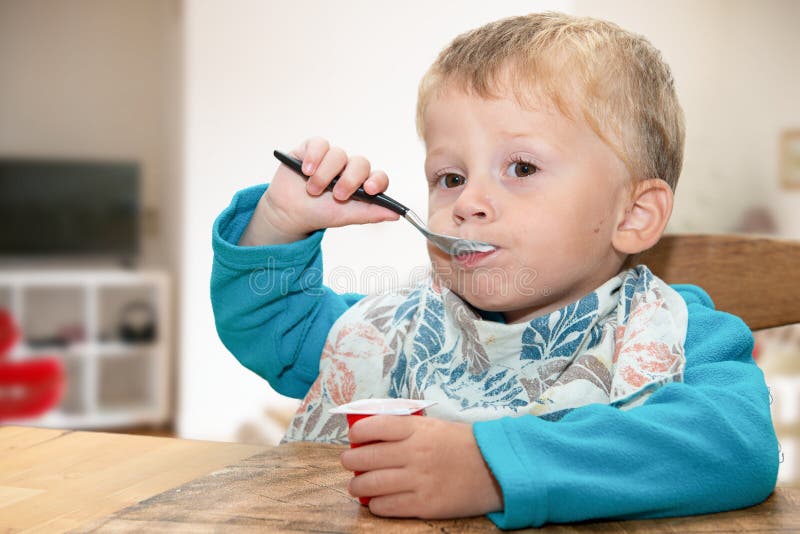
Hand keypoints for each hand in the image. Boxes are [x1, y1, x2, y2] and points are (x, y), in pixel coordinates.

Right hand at [239, 137, 399, 245]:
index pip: (378, 177)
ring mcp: (331, 157)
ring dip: (325, 174)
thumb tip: (397, 215)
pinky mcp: (312, 148)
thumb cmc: (320, 213)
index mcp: (362, 184)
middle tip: (338, 195)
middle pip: (360, 163)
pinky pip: (319, 144)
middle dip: (350, 180)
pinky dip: (313, 157)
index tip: (369, 190)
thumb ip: (371, 213)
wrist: (290, 211)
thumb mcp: (346, 216)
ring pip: (338, 155)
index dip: (378, 181)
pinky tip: (306, 170)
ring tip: (313, 190)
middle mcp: (349, 168)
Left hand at [340, 415, 502, 518]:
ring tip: (356, 486)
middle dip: (350, 460)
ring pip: (371, 484)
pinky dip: (375, 504)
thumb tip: (373, 436)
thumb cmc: (464, 445)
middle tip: (349, 462)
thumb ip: (406, 429)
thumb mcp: (435, 426)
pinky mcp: (425, 505)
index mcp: (417, 429)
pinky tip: (376, 501)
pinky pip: (387, 506)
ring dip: (357, 486)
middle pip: (366, 457)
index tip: (354, 437)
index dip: (357, 432)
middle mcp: (414, 453)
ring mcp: (419, 480)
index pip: (373, 426)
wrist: (496, 469)